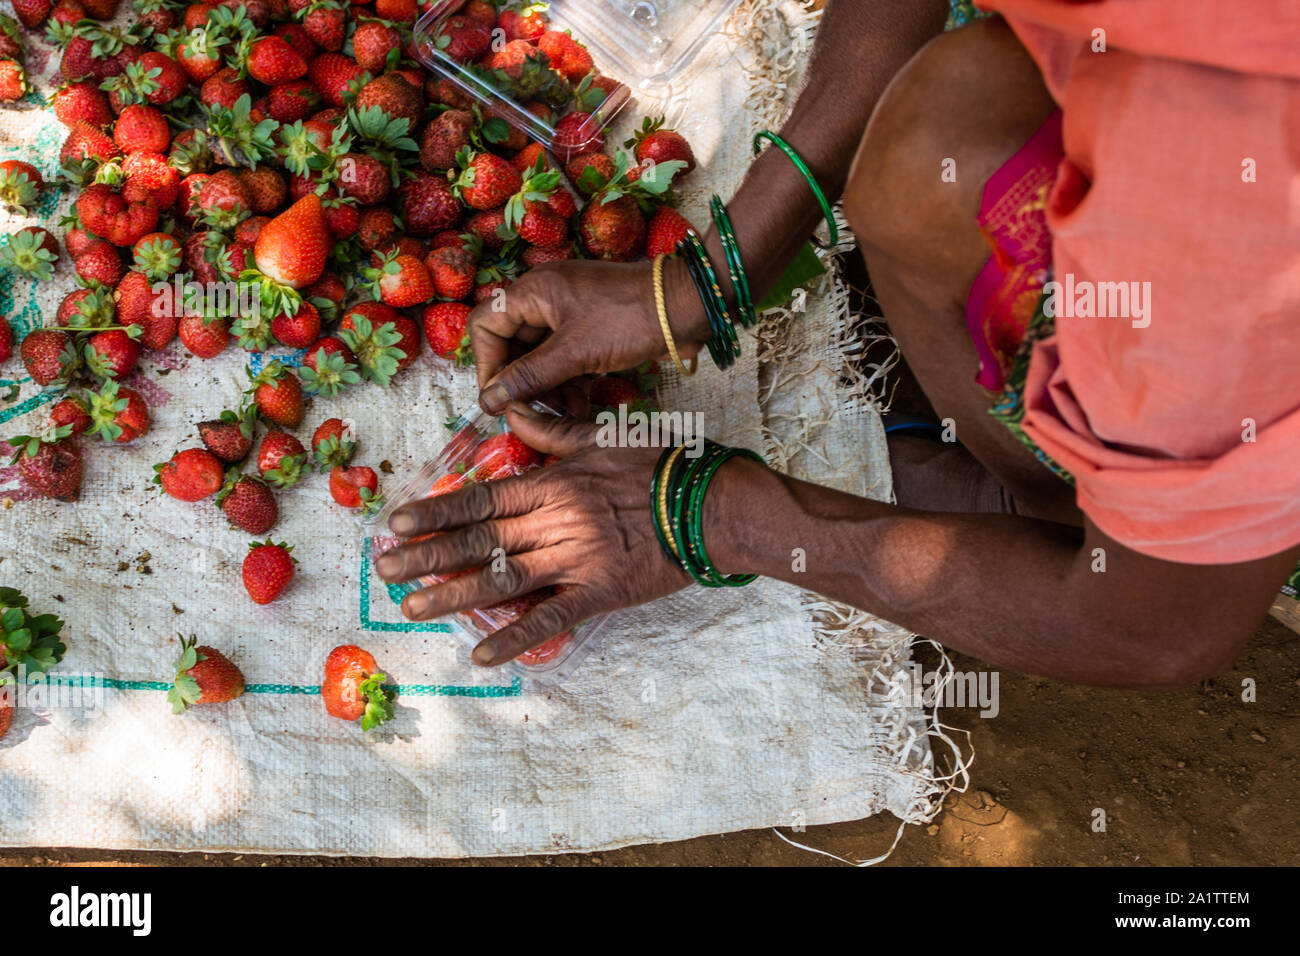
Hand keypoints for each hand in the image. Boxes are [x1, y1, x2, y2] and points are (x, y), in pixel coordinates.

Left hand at [373, 404, 692, 665]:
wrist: (712, 504)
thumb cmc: (660, 464)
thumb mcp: (601, 434)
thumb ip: (551, 429)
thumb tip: (511, 412)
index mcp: (552, 483)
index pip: (480, 499)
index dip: (436, 512)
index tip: (396, 522)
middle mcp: (554, 522)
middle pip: (479, 541)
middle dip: (427, 557)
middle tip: (385, 572)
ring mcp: (575, 561)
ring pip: (503, 579)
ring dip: (454, 596)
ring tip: (413, 609)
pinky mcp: (600, 594)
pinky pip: (551, 619)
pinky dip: (516, 637)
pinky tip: (481, 655)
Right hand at [470, 257, 708, 413]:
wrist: (685, 307)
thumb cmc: (628, 321)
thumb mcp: (573, 354)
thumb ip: (528, 376)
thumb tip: (489, 399)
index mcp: (533, 291)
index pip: (485, 326)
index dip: (485, 364)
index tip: (496, 398)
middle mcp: (545, 298)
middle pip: (511, 344)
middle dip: (518, 381)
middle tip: (526, 413)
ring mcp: (569, 313)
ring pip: (539, 355)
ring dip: (543, 386)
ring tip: (555, 414)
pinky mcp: (590, 329)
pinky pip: (565, 357)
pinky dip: (566, 381)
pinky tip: (576, 408)